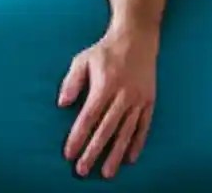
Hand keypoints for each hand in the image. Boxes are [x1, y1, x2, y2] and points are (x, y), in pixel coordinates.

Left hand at [58, 29, 157, 178]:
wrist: (137, 40)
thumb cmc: (104, 51)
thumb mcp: (82, 60)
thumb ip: (71, 82)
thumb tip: (61, 104)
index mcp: (104, 86)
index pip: (88, 118)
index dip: (78, 137)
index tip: (69, 153)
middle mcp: (123, 96)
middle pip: (106, 130)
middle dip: (93, 152)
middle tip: (83, 170)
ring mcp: (138, 101)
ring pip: (126, 133)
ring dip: (115, 154)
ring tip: (106, 172)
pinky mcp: (149, 102)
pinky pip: (143, 127)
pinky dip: (136, 144)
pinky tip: (129, 159)